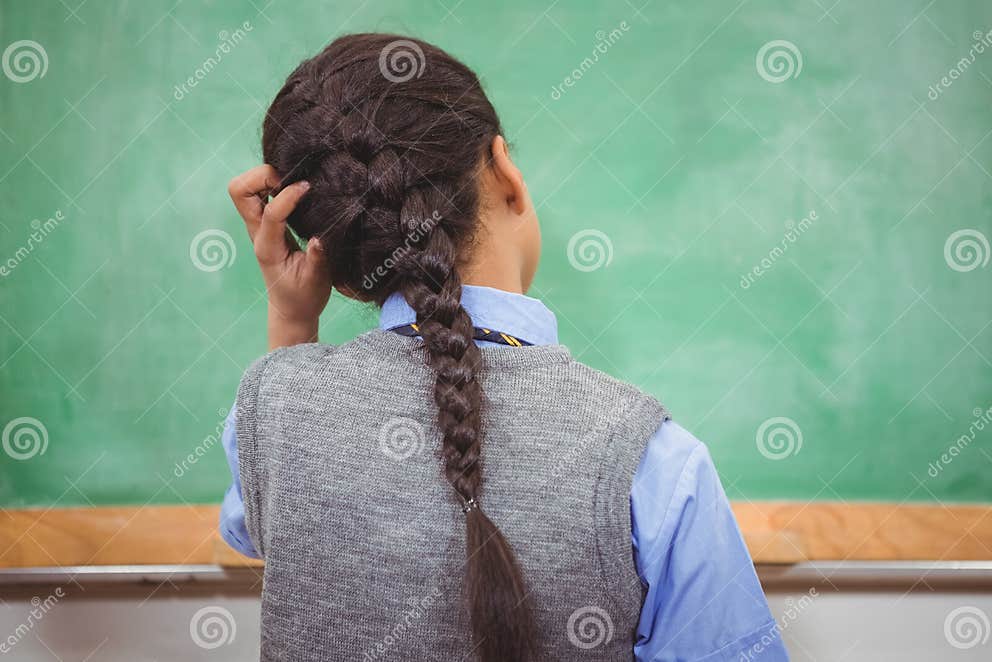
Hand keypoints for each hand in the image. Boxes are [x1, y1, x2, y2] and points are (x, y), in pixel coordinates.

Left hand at [228, 165, 330, 348]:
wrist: (291, 309)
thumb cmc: (305, 297)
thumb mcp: (317, 281)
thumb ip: (317, 258)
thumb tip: (320, 237)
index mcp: (268, 247)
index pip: (270, 212)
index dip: (289, 195)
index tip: (310, 189)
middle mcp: (257, 233)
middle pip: (240, 190)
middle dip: (264, 176)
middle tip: (292, 181)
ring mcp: (258, 227)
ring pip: (244, 188)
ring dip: (266, 177)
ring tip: (294, 183)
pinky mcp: (265, 223)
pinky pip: (259, 192)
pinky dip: (273, 182)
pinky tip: (295, 188)